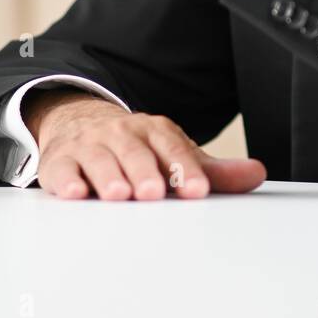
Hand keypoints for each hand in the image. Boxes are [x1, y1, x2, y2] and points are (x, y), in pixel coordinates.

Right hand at [25, 91, 265, 200]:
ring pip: (100, 160)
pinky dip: (67, 181)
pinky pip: (62, 170)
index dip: (185, 168)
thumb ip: (211, 171)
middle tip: (153, 192)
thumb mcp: (173, 156)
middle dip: (145, 172)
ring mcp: (90, 146)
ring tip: (119, 195)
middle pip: (135, 152)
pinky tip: (76, 193)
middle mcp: (122, 134)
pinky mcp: (61, 161)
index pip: (173, 147)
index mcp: (154, 131)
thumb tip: (257, 174)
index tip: (197, 190)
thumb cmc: (135, 150)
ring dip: (109, 176)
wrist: (80, 122)